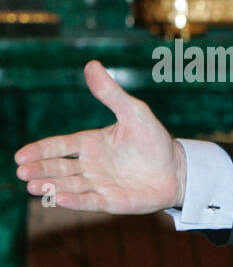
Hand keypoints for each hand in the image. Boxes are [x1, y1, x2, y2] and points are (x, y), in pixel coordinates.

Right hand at [13, 60, 186, 213]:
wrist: (179, 168)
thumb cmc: (154, 140)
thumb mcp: (134, 112)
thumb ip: (111, 94)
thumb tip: (92, 64)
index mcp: (90, 144)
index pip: (58, 146)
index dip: (39, 151)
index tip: (20, 156)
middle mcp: (90, 166)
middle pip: (58, 168)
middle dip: (40, 170)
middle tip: (22, 172)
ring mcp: (100, 185)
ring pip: (70, 186)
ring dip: (52, 186)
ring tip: (34, 186)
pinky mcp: (114, 201)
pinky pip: (92, 201)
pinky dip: (76, 201)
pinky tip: (60, 199)